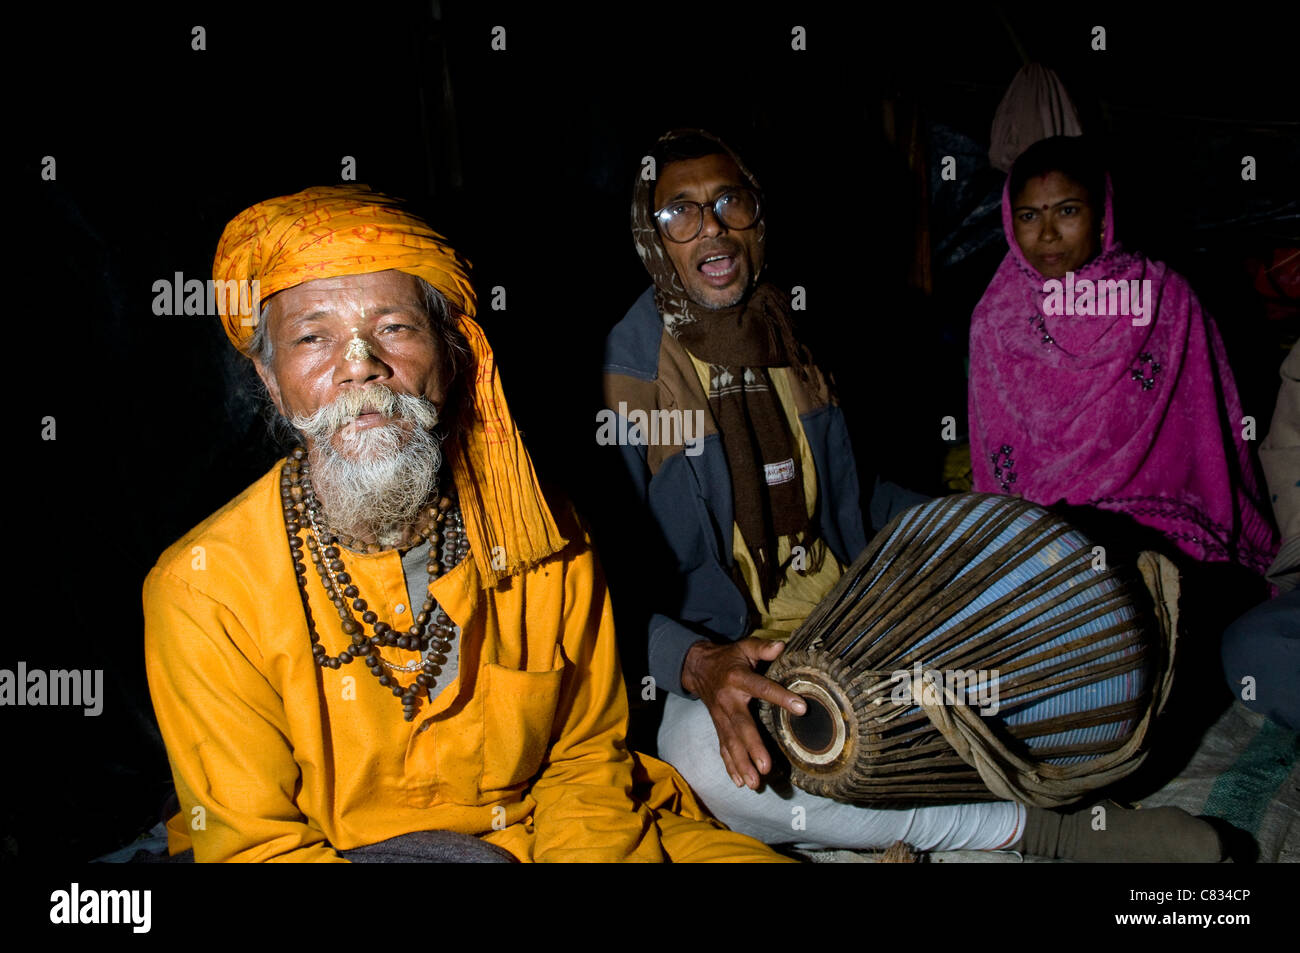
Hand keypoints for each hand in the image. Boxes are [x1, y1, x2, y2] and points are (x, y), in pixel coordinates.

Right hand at [680, 638, 806, 789]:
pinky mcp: (718, 727)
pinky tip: (740, 782)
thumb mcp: (744, 647)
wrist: (697, 667)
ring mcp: (721, 718)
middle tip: (766, 767)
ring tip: (754, 783)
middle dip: (753, 748)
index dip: (781, 697)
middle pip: (741, 727)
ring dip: (742, 764)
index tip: (801, 708)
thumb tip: (781, 646)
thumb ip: (762, 648)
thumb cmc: (729, 658)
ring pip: (731, 743)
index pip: (762, 688)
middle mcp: (728, 701)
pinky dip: (730, 766)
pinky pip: (723, 748)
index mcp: (738, 679)